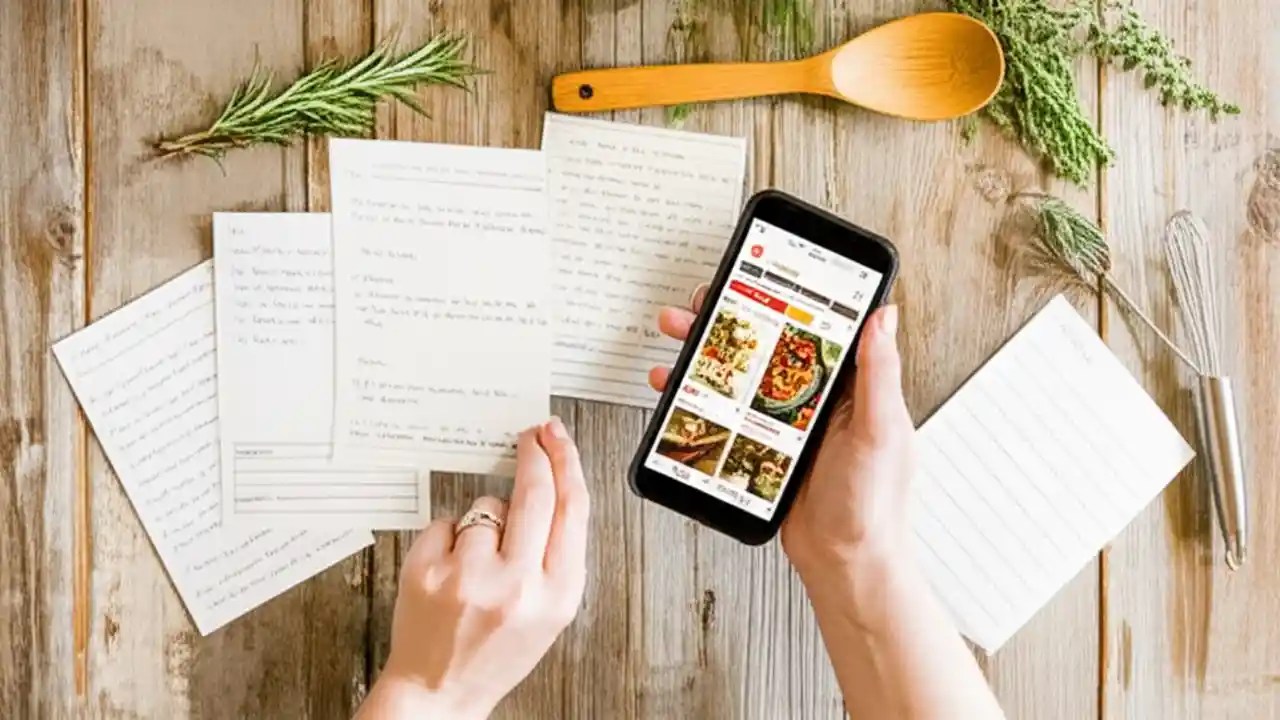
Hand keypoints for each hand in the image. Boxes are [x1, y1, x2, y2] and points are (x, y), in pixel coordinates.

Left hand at [357, 418, 589, 718]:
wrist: (439, 691)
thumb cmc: (495, 652)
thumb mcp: (550, 612)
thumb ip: (557, 555)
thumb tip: (555, 483)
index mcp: (556, 595)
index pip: (571, 508)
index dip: (567, 462)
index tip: (558, 439)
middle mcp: (517, 584)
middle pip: (535, 492)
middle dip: (534, 454)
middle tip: (530, 438)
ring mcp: (470, 577)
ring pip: (486, 507)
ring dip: (484, 521)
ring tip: (476, 562)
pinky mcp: (428, 572)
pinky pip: (447, 523)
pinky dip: (448, 537)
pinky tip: (449, 568)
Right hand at [649, 293, 912, 573]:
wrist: (844, 564)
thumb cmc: (874, 504)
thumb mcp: (881, 430)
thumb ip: (879, 372)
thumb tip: (884, 313)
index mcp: (852, 385)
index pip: (814, 325)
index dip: (782, 297)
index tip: (752, 275)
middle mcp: (816, 398)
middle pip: (766, 344)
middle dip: (728, 319)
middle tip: (697, 304)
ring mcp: (785, 422)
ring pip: (739, 375)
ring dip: (704, 353)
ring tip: (675, 336)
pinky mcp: (762, 447)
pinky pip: (725, 413)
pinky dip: (696, 398)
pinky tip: (675, 389)